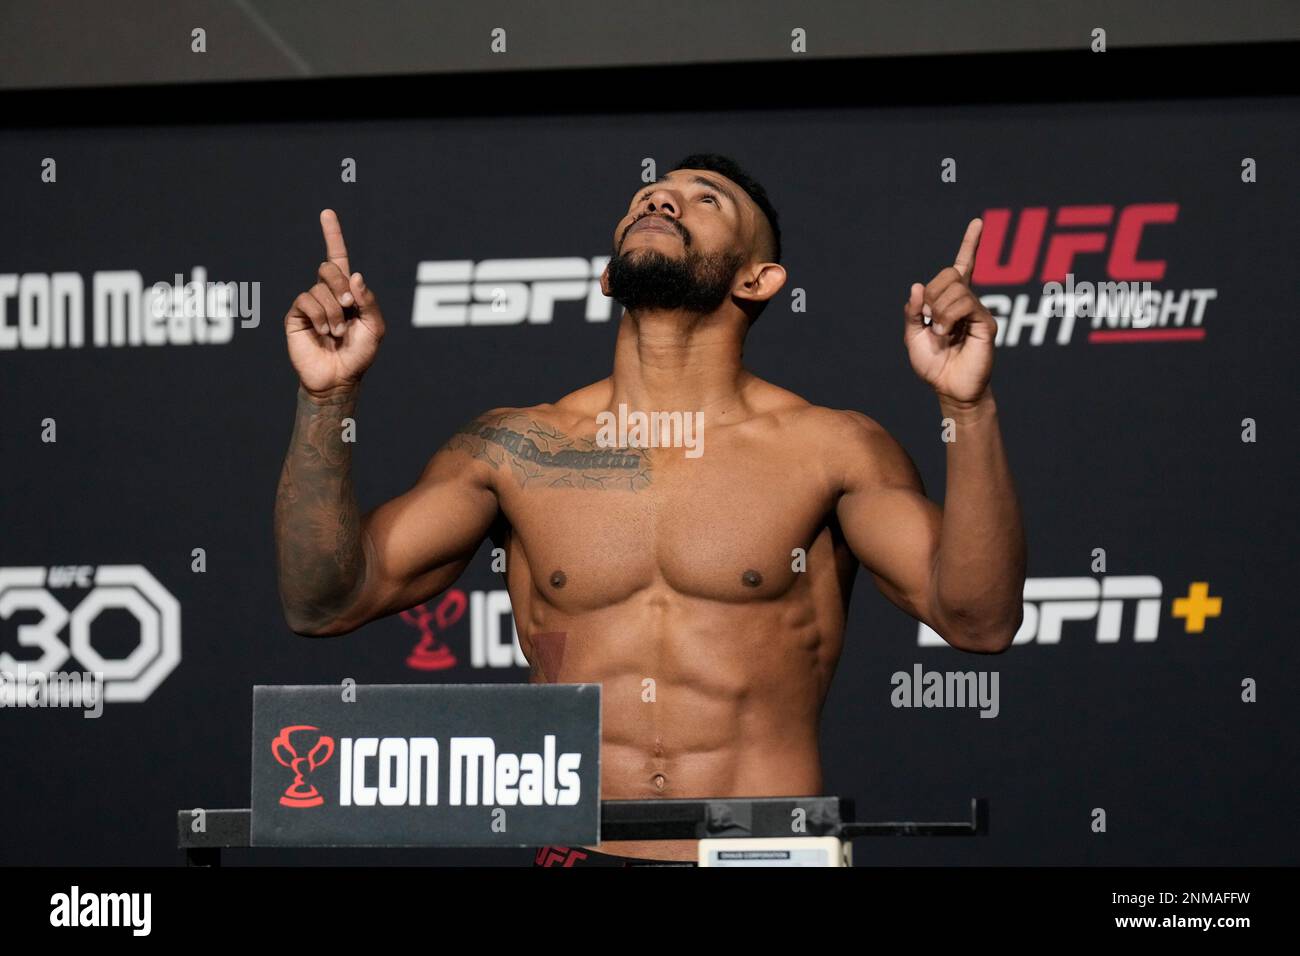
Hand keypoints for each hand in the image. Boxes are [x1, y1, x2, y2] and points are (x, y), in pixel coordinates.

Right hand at [284, 209, 385, 398]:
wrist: (339, 378)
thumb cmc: (360, 354)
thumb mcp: (375, 326)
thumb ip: (368, 300)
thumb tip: (354, 275)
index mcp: (347, 292)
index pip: (338, 258)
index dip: (333, 235)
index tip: (327, 213)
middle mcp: (327, 294)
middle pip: (329, 268)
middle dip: (341, 286)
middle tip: (349, 307)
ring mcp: (310, 304)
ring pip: (319, 288)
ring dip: (335, 311)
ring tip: (338, 332)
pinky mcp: (296, 315)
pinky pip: (306, 300)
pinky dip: (320, 316)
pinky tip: (324, 332)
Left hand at [902, 218, 996, 405]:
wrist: (948, 388)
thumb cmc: (933, 364)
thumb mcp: (913, 335)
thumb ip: (913, 311)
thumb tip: (918, 285)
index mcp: (951, 302)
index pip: (962, 267)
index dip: (970, 245)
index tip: (977, 223)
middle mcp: (968, 302)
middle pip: (949, 274)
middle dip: (932, 295)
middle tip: (929, 320)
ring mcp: (979, 311)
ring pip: (955, 289)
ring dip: (938, 311)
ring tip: (940, 333)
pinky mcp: (986, 323)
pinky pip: (965, 304)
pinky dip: (948, 318)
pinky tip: (946, 334)